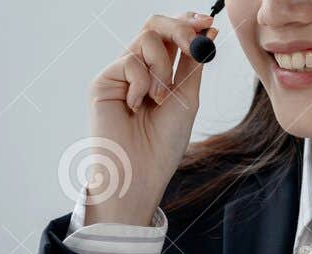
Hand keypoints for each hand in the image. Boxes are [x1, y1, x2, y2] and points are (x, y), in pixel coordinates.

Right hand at [85, 12, 214, 225]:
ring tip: (159, 98)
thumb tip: (209, 29)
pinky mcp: (102, 82)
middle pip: (154, 25)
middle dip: (180, 29)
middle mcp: (137, 70)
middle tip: (194, 44)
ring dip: (163, 67)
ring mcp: (118, 74)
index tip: (208, 22)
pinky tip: (135, 106)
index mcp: (158, 73)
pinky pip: (130, 61)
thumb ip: (194, 63)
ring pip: (146, 38)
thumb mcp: (187, 98)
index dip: (187, 22)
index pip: (169, 34)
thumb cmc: (162, 144)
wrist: (139, 173)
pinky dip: (142, 83)